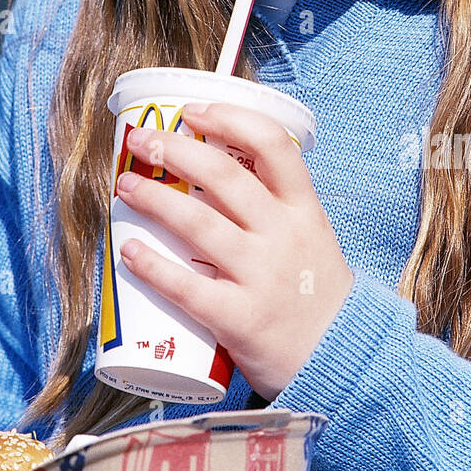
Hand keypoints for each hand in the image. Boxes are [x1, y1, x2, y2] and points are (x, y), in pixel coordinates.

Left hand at [117, 100, 353, 400]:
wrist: (346, 360)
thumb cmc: (316, 292)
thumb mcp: (310, 234)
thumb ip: (273, 204)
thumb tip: (213, 165)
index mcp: (302, 208)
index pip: (272, 145)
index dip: (229, 118)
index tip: (193, 111)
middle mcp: (283, 235)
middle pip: (223, 176)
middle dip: (175, 150)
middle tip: (142, 142)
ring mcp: (262, 276)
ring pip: (197, 223)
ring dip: (153, 198)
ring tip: (125, 184)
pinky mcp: (240, 319)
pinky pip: (187, 287)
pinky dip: (152, 266)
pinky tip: (128, 250)